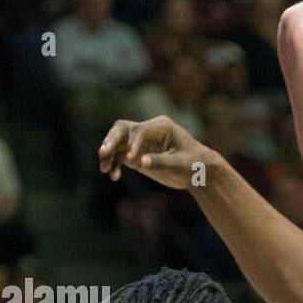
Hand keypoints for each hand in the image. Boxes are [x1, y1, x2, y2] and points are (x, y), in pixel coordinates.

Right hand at [98, 116, 216, 189]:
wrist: (200, 172)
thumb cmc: (195, 164)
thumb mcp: (181, 164)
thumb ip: (161, 162)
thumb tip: (140, 162)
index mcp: (161, 126)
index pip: (140, 130)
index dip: (133, 144)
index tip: (131, 160)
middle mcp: (148, 131)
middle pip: (122, 129)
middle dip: (111, 141)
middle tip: (103, 153)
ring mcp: (140, 142)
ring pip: (117, 143)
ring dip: (109, 154)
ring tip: (104, 169)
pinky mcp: (137, 154)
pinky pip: (120, 156)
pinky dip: (115, 164)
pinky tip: (113, 176)